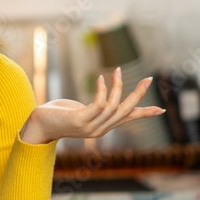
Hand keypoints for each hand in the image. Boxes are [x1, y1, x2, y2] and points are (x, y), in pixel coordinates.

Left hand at [19, 69, 164, 144]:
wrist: (39, 125)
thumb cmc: (59, 114)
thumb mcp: (83, 110)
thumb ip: (97, 107)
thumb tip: (108, 98)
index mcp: (103, 126)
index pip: (128, 118)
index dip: (144, 113)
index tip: (161, 110)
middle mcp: (100, 129)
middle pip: (126, 111)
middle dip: (138, 94)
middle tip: (148, 78)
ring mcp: (91, 127)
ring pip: (113, 106)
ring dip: (117, 86)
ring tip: (117, 70)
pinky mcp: (80, 121)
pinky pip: (98, 104)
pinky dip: (103, 90)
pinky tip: (101, 79)